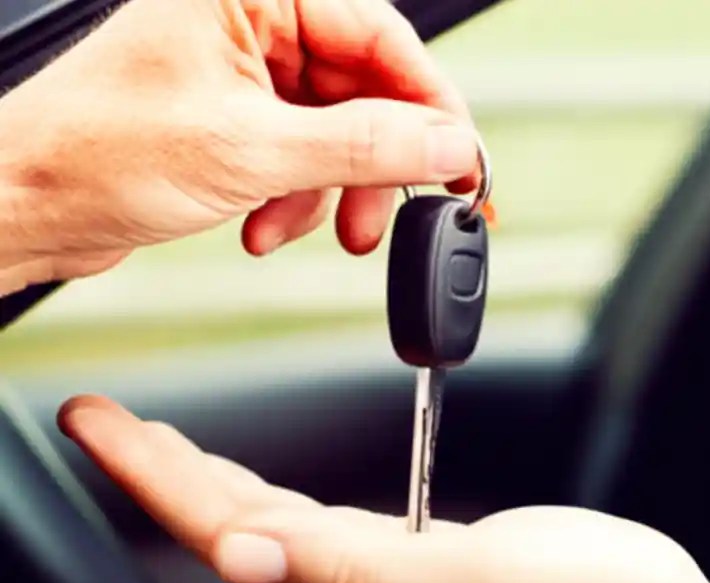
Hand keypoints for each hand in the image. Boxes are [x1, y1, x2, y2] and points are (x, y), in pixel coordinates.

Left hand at [0, 0, 478, 292]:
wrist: (21, 208)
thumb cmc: (93, 155)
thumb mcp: (251, 151)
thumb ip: (364, 145)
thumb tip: (448, 144)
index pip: (378, 34)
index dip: (431, 102)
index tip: (464, 157)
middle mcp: (246, 21)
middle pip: (364, 85)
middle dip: (378, 160)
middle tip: (403, 208)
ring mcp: (238, 70)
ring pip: (337, 128)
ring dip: (336, 189)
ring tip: (326, 231)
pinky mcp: (231, 117)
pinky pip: (302, 153)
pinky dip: (298, 197)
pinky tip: (267, 226)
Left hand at [57, 396, 709, 582]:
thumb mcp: (473, 580)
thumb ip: (357, 565)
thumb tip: (241, 553)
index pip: (225, 528)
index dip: (153, 476)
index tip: (98, 422)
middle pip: (236, 526)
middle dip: (165, 472)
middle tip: (110, 419)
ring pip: (276, 529)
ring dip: (214, 484)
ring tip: (173, 446)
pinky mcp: (434, 569)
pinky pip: (331, 529)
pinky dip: (285, 496)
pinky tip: (290, 491)